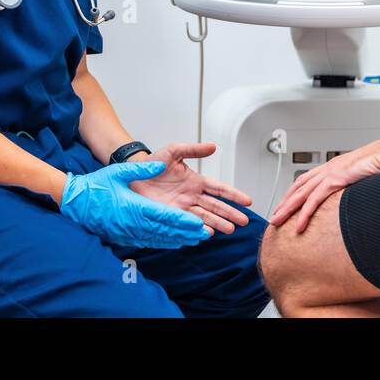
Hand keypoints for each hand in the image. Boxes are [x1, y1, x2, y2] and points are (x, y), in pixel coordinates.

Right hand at [58, 160, 210, 249]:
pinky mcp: (123, 236)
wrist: (75, 202)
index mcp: (134, 207)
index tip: (198, 224)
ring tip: (193, 240)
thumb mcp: (118, 172)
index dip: (184, 222)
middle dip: (186, 233)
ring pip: (158, 238)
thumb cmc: (96, 186)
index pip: (165, 216)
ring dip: (176, 239)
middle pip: (165, 230)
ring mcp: (127, 232)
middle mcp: (133, 223)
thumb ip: (142, 169)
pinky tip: (172, 241)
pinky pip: (147, 241)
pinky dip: (162, 242)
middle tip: (204, 234)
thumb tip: (160, 164)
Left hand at [129, 142, 252, 234]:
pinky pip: (186, 223)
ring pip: (205, 217)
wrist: (132, 175)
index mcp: (196, 181)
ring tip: (229, 229)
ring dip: (218, 223)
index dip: (233, 195)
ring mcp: (182, 208)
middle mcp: (192, 196)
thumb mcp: (174, 151)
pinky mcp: (171, 216)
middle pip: (216, 206)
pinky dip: (197, 229)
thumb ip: (194, 150)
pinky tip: (206, 233)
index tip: (247, 201)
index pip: (219, 189)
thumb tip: (213, 146)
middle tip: (243, 221)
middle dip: (230, 213)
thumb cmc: (153, 163)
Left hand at [269, 139, 379, 232]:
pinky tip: (298, 225)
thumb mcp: (367, 176)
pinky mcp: (336, 179)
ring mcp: (331, 173)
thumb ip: (358, 186)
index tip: (286, 204)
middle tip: (274, 216)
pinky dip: (304, 213)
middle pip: (298, 187)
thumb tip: (359, 198)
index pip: (307, 180)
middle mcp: (328, 168)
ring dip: (287, 209)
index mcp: (334, 166)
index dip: (294, 192)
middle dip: (284, 202)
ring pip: (301, 193)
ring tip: (277, 222)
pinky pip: (315, 199)